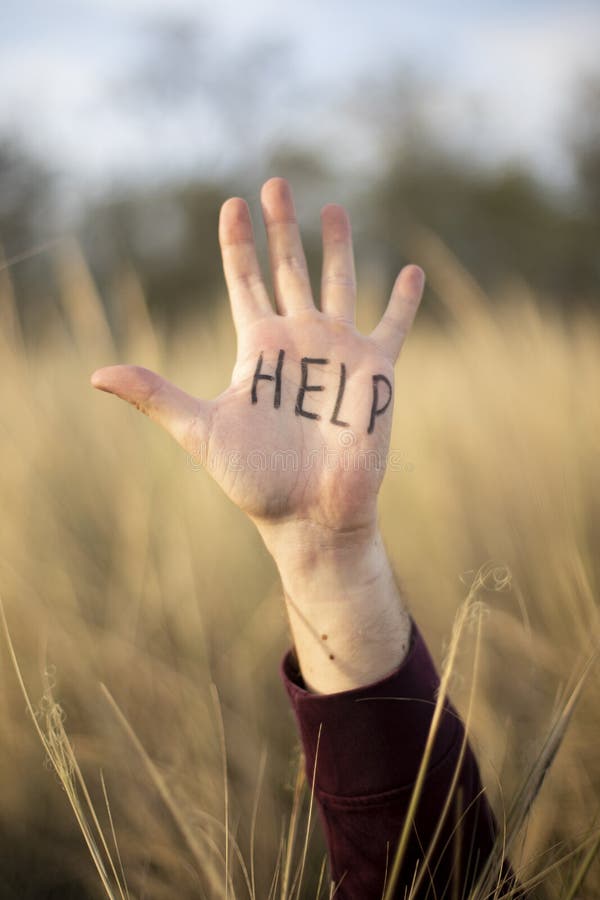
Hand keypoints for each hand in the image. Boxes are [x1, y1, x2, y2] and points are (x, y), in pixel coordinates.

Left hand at [92, 178, 424, 691]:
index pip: (244, 281)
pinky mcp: (376, 371)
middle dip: (281, 227)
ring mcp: (339, 352)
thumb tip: (96, 374)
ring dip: (337, 246)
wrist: (310, 514)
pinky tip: (411, 271)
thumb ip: (156, 395)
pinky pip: (393, 326)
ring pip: (338, 283)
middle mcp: (299, 341)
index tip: (232, 203)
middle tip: (276, 182)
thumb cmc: (256, 479)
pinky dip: (403, 301)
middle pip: (288, 268)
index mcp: (258, 348)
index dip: (237, 243)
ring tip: (333, 207)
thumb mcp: (200, 430)